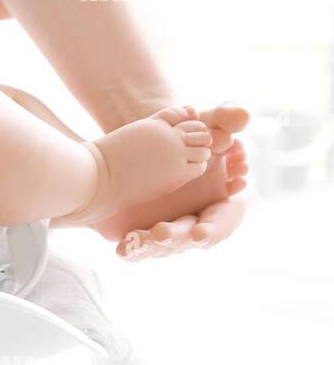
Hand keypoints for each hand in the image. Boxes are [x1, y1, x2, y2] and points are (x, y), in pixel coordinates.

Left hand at [93, 103, 251, 259]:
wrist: (144, 144)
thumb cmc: (185, 133)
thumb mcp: (203, 122)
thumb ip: (225, 117)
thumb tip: (243, 115)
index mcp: (221, 199)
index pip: (224, 221)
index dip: (215, 228)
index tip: (202, 233)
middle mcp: (199, 218)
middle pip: (194, 236)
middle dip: (182, 236)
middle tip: (168, 233)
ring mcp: (173, 227)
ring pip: (168, 244)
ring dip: (158, 243)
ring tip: (149, 236)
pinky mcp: (145, 231)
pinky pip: (140, 247)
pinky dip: (133, 249)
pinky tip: (123, 248)